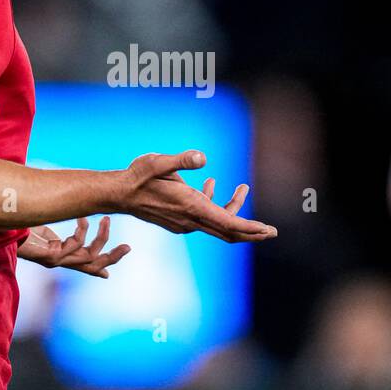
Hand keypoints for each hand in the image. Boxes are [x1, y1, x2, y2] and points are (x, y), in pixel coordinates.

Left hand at [18, 217, 129, 277]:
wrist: (0, 229)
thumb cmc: (20, 227)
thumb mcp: (47, 228)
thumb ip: (61, 229)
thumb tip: (79, 219)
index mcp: (60, 254)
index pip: (88, 263)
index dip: (106, 261)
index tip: (123, 251)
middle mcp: (59, 260)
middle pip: (93, 266)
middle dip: (112, 258)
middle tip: (128, 246)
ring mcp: (54, 260)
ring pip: (88, 258)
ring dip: (101, 238)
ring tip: (105, 219)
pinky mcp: (49, 257)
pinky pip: (74, 247)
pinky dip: (81, 232)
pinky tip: (82, 217)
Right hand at [113, 150, 277, 242]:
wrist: (118, 193)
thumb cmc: (138, 176)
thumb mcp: (158, 162)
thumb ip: (181, 160)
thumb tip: (203, 158)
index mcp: (191, 207)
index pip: (228, 222)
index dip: (251, 227)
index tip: (269, 231)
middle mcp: (190, 219)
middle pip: (228, 231)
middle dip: (251, 230)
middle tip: (271, 231)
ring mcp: (184, 222)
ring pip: (217, 222)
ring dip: (232, 208)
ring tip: (243, 187)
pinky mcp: (179, 219)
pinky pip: (205, 217)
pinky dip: (215, 205)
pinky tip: (212, 185)